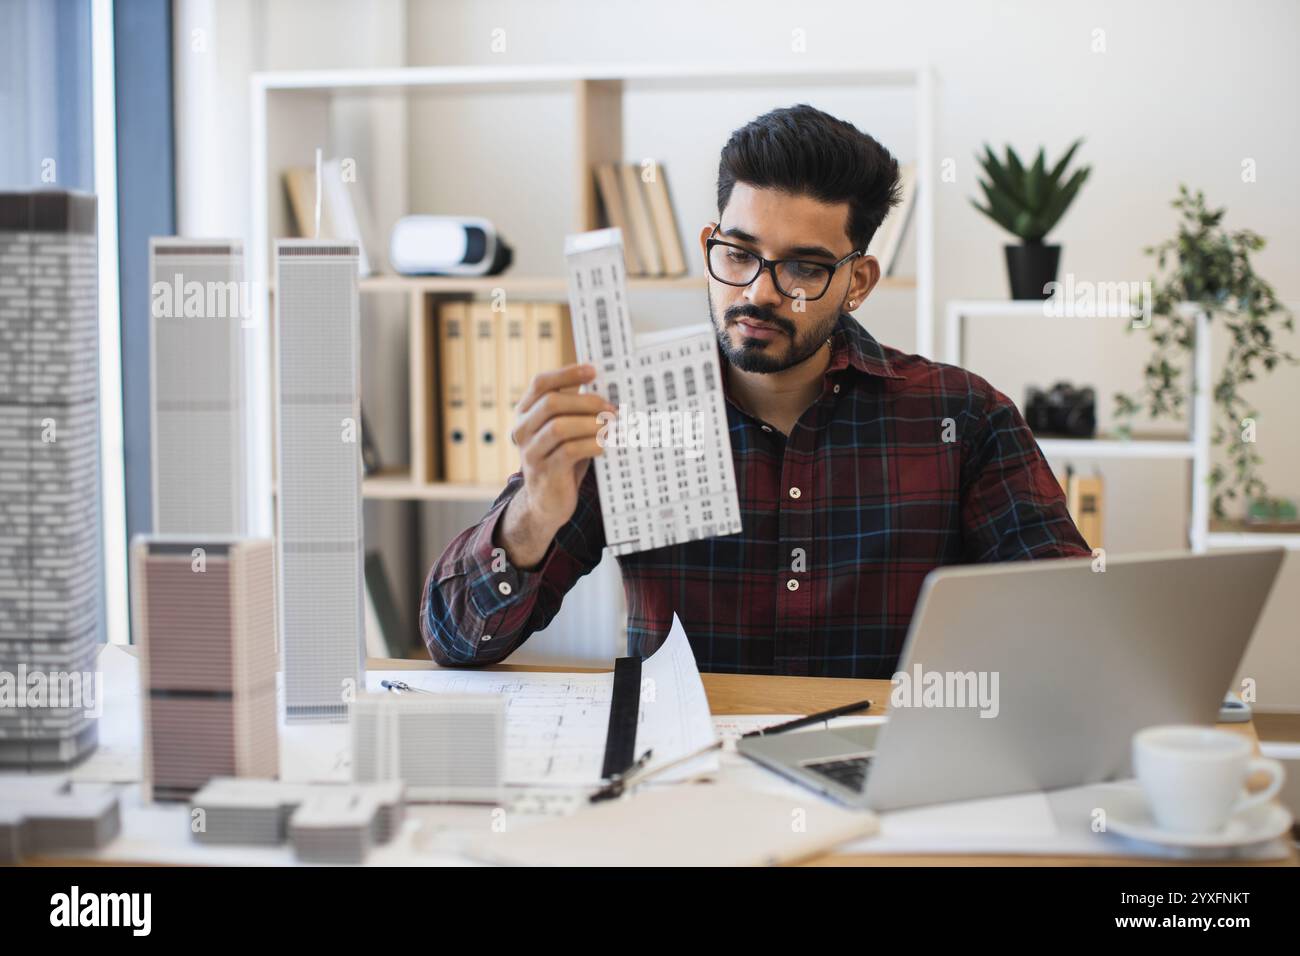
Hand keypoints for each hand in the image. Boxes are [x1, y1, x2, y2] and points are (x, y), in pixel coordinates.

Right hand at [498, 363, 615, 567]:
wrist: (546, 503)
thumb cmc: (561, 459)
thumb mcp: (565, 431)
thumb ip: (575, 411)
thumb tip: (605, 388)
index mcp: (525, 413)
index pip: (540, 383)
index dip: (567, 374)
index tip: (593, 371)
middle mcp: (522, 430)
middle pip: (551, 403)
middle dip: (586, 402)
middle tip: (611, 408)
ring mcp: (530, 452)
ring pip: (559, 427)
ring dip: (590, 424)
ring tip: (610, 427)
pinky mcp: (544, 472)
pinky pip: (568, 451)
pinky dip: (591, 445)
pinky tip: (603, 446)